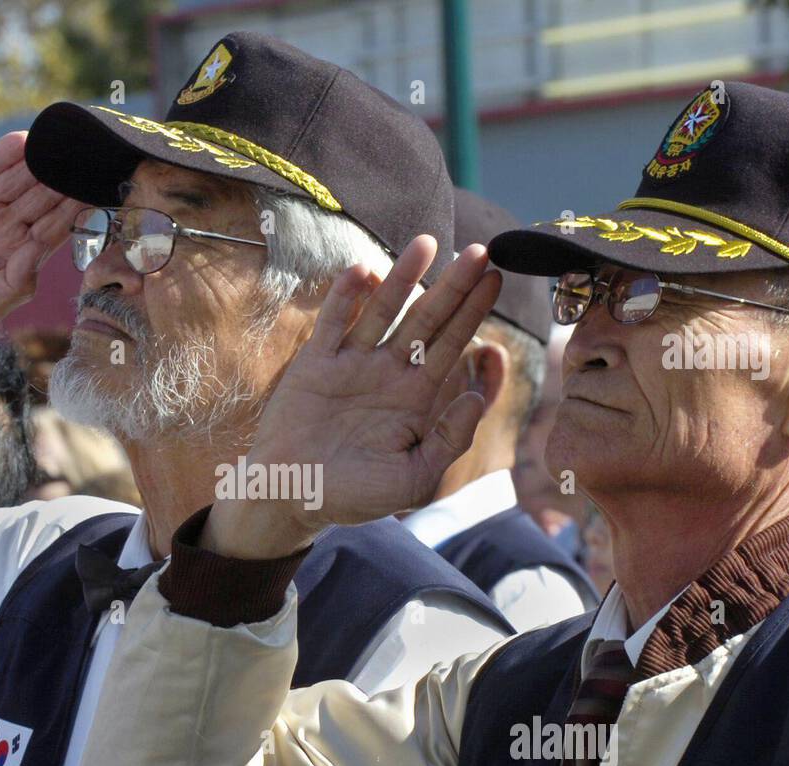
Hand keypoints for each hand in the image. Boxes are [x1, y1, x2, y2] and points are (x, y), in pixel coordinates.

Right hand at [0, 131, 80, 340]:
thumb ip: (14, 285)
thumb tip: (39, 253)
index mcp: (16, 258)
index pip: (54, 230)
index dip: (74, 212)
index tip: (96, 194)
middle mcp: (3, 229)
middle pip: (41, 199)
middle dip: (64, 181)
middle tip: (88, 160)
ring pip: (16, 179)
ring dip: (39, 163)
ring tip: (63, 145)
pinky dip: (1, 155)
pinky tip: (24, 141)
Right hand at [203, 236, 499, 558]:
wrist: (292, 498)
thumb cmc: (354, 496)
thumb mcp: (414, 480)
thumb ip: (449, 441)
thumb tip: (476, 398)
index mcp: (415, 399)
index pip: (452, 346)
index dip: (474, 312)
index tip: (496, 279)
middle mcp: (387, 373)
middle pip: (426, 320)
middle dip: (453, 287)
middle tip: (480, 252)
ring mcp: (351, 365)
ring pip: (383, 311)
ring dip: (403, 278)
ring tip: (427, 244)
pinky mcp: (315, 364)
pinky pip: (334, 323)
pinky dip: (346, 297)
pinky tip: (364, 270)